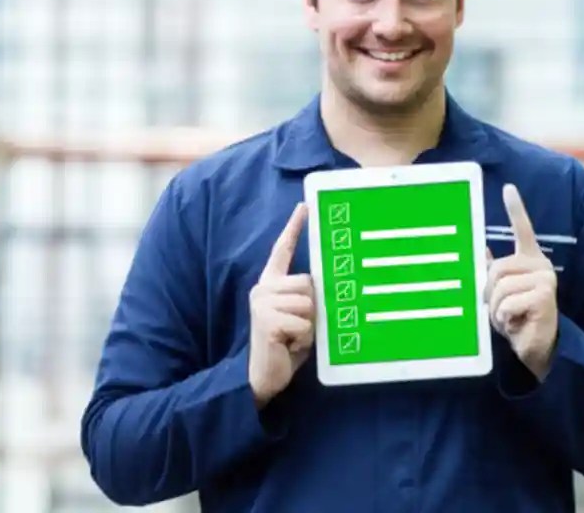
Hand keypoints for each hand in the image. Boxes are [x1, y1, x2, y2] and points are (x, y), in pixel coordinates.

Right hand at [248, 202, 314, 408]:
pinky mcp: (265, 320)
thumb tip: (323, 286)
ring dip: (309, 327)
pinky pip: (303, 324)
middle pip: (309, 283)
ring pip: (309, 304)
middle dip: (313, 309)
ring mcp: (262, 303)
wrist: (260, 377)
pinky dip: (303, 340)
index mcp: (271, 284)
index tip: (305, 206)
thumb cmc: (285, 346)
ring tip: (293, 338)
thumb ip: (306, 298)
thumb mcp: (298, 316)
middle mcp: (263, 288)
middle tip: (298, 328)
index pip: (282, 250)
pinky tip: (288, 347)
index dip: (294, 227)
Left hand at [485, 184, 558, 380]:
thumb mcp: (502, 294)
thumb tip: (481, 250)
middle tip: (501, 310)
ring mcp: (545, 279)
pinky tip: (518, 323)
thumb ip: (494, 273)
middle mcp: (541, 265)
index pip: (524, 230)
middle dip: (490, 294)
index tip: (508, 188)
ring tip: (510, 318)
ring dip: (496, 309)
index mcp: (530, 260)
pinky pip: (508, 302)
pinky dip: (505, 318)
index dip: (516, 208)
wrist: (538, 348)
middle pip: (496, 268)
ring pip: (500, 286)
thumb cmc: (519, 319)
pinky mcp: (545, 295)